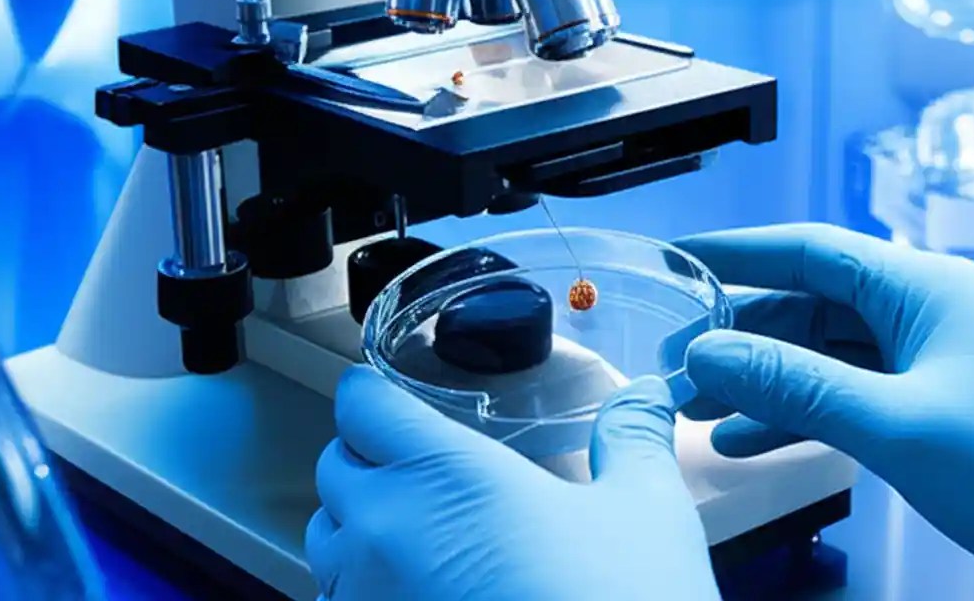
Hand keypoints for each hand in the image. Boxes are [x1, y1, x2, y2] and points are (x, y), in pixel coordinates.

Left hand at [306, 365, 719, 600]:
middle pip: (336, 469)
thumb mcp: (645, 513)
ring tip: (427, 544)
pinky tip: (430, 600)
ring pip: (327, 543)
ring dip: (362, 531)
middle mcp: (382, 533)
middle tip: (427, 474)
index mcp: (442, 475)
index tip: (395, 399)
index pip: (360, 404)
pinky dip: (369, 594)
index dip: (375, 395)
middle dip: (371, 461)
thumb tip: (646, 392)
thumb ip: (631, 438)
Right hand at [674, 224, 973, 600]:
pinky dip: (799, 415)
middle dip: (736, 335)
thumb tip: (706, 351)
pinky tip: (750, 442)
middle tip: (673, 365)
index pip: (802, 248)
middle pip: (804, 305)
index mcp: (917, 287)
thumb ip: (794, 384)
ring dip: (761, 381)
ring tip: (697, 411)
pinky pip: (848, 396)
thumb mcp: (898, 423)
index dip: (731, 252)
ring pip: (821, 356)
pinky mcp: (935, 407)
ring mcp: (929, 360)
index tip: (671, 260)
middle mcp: (920, 311)